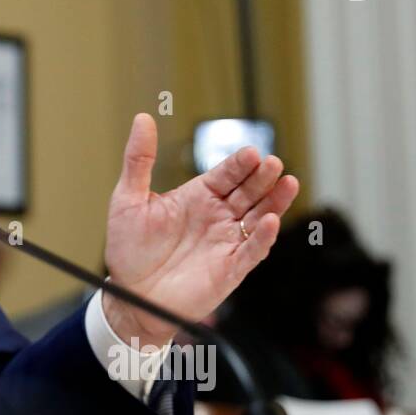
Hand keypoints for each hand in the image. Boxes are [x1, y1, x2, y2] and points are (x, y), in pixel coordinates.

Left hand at [102, 113, 298, 346]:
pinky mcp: (230, 268)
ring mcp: (226, 241)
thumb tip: (142, 119)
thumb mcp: (128, 199)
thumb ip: (139, 160)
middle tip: (273, 163)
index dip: (239, 164)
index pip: (226, 174)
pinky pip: (251, 251)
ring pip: (258, 217)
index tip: (251, 152)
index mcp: (197, 196)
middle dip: (262, 177)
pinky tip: (269, 221)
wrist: (130, 295)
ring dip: (274, 201)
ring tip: (288, 183)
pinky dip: (262, 237)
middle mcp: (217, 216)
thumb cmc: (128, 249)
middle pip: (248, 191)